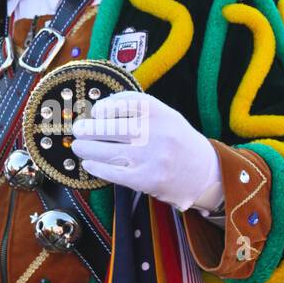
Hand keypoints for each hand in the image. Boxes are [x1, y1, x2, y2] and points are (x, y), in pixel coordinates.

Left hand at [71, 91, 222, 211]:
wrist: (205, 173)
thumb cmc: (179, 142)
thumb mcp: (167, 117)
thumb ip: (140, 111)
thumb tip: (101, 109)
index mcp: (161, 113)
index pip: (127, 103)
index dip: (106, 106)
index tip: (96, 111)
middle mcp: (157, 133)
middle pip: (113, 128)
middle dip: (89, 129)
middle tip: (78, 129)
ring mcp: (152, 158)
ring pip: (109, 151)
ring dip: (88, 148)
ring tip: (78, 146)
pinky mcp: (147, 180)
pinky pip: (114, 173)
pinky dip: (98, 168)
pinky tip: (90, 164)